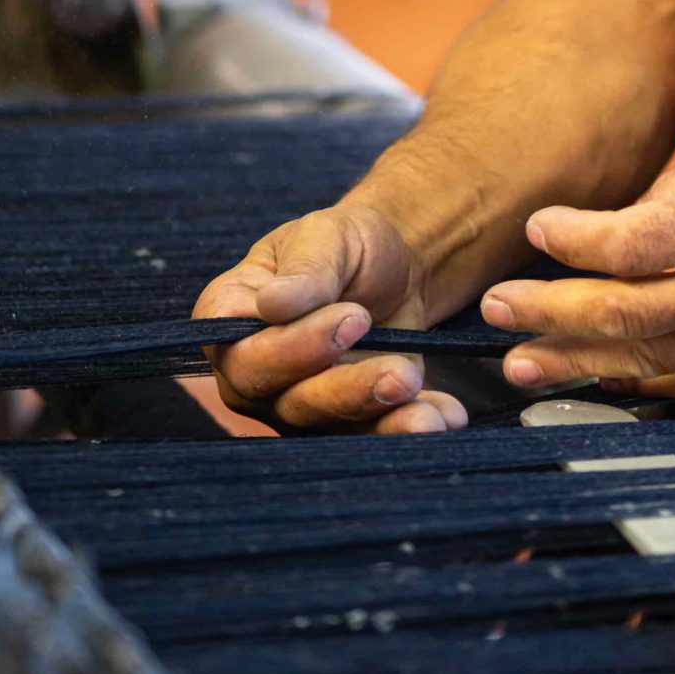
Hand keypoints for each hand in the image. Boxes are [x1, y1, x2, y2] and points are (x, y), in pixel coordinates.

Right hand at [193, 200, 466, 434]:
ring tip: (421, 401)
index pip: (243, 351)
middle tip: (399, 368)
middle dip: (343, 385)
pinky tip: (444, 417)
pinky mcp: (342, 423)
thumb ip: (305, 270)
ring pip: (328, 428)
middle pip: (283, 399)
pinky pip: (370, 437)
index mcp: (230, 317)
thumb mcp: (328, 236)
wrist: (391, 268)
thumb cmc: (343, 244)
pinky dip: (408, 427)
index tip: (353, 317)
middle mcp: (253, 372)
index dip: (293, 347)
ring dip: (377, 417)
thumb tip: (272, 303)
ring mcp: (294, 404)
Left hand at [480, 127, 674, 399]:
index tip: (536, 232)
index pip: (624, 243)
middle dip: (545, 312)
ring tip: (519, 365)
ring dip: (573, 363)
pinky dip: (633, 382)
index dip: (568, 241)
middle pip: (618, 311)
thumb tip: (612, 231)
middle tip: (495, 310)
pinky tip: (594, 378)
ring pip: (643, 360)